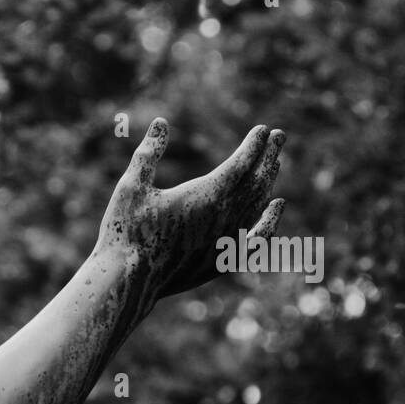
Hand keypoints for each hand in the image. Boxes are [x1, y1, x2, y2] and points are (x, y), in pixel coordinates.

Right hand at [96, 118, 285, 298]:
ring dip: (268, 181)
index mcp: (205, 194)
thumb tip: (161, 123)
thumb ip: (148, 154)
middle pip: (256, 180)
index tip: (261, 130)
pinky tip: (278, 206)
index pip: (241, 163)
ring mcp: (226, 240)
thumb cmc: (124, 231)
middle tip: (280, 136)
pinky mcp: (222, 260)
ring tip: (274, 163)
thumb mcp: (131, 187)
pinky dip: (271, 220)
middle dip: (269, 156)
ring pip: (258, 204)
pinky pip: (257, 238)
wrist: (127, 280)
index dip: (253, 145)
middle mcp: (224, 216)